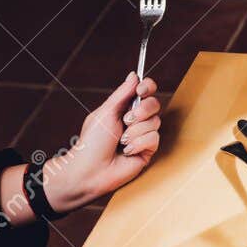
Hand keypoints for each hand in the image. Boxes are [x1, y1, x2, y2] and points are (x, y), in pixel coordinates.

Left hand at [43, 73, 161, 212]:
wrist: (91, 170)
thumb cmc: (92, 142)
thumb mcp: (106, 113)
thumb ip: (123, 93)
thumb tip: (135, 75)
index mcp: (124, 108)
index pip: (145, 91)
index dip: (148, 87)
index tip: (141, 90)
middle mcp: (136, 120)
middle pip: (155, 104)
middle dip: (142, 111)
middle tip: (126, 120)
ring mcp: (143, 135)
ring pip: (155, 122)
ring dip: (135, 131)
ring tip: (121, 141)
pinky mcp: (148, 151)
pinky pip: (154, 139)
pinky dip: (138, 144)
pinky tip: (126, 151)